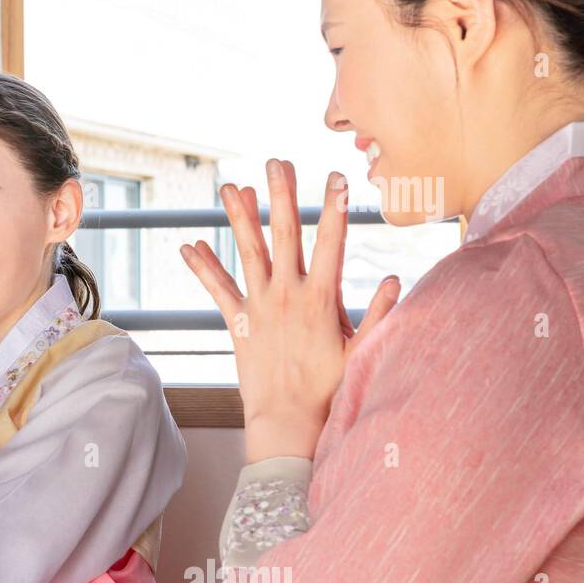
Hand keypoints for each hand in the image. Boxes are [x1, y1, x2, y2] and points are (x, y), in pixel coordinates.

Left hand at [179, 159, 400, 462]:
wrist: (289, 420)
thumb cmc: (329, 388)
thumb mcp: (362, 350)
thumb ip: (379, 313)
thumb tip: (393, 279)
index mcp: (322, 298)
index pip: (331, 242)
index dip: (334, 208)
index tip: (337, 177)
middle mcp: (288, 294)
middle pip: (284, 234)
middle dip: (281, 195)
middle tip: (276, 163)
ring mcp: (260, 306)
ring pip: (248, 252)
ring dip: (239, 217)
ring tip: (230, 186)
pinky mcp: (238, 323)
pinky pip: (217, 289)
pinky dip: (203, 266)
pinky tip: (190, 245)